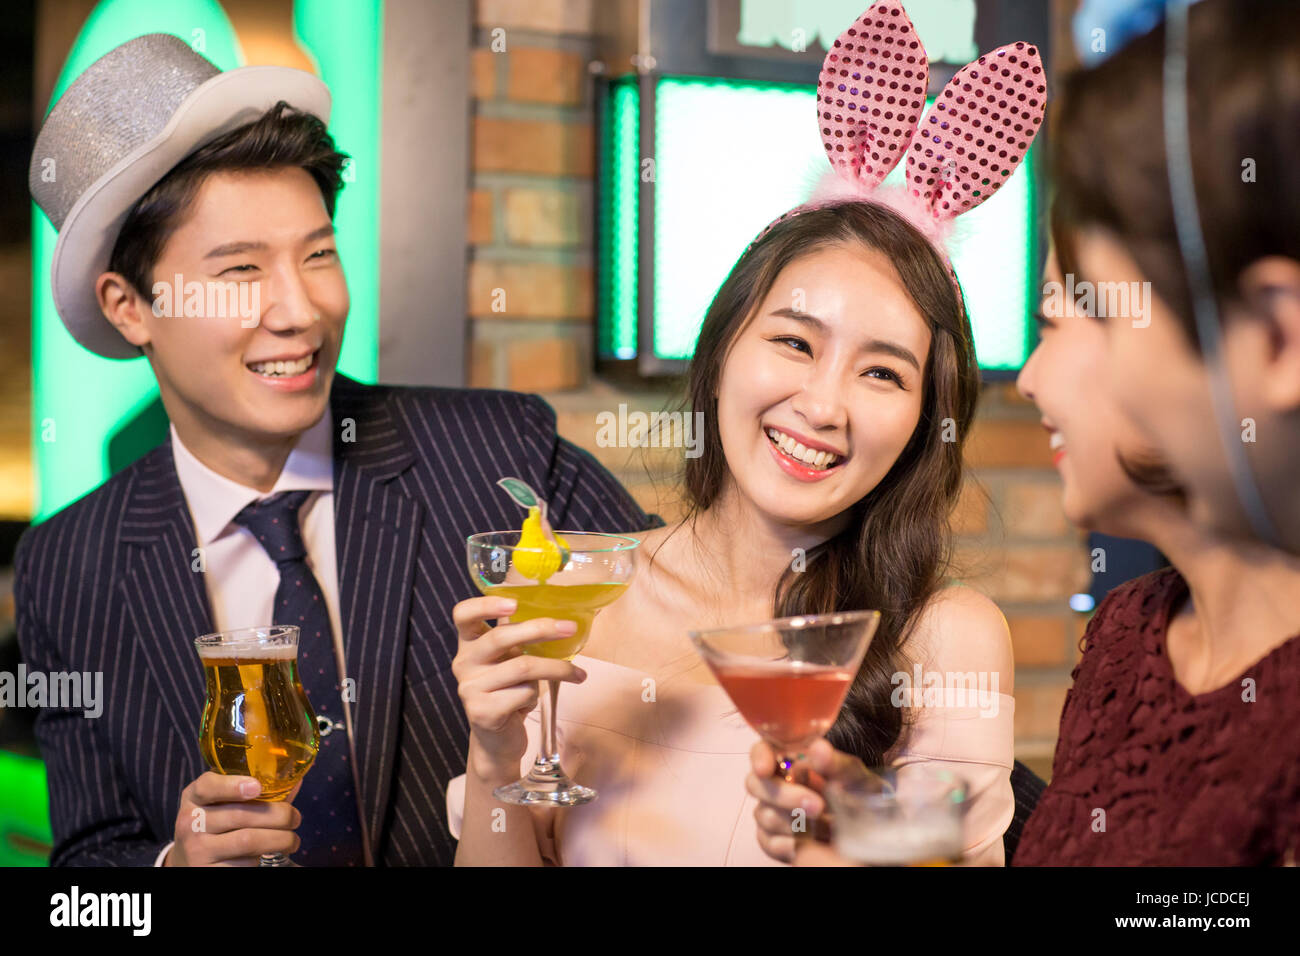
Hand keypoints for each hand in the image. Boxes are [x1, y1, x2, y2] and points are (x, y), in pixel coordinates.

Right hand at [165, 773, 301, 865]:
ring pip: (247, 840)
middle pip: (240, 815)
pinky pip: (243, 863)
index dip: (233, 785)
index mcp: (194, 797)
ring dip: (279, 839)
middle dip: (278, 816)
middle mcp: (190, 822)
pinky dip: (262, 858)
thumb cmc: (216, 825)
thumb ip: (256, 793)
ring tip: (292, 839)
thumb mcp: (224, 804)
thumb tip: (294, 783)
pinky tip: (271, 853)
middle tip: (295, 818)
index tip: (257, 787)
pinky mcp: (206, 870)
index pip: (207, 786)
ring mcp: (196, 849)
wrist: (190, 860)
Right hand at [451, 595, 585, 782]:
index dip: (485, 605)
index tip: (514, 604)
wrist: (497, 739)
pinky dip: (537, 695)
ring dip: (556, 668)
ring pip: (522, 667)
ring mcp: (470, 688)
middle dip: (540, 629)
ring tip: (577, 673)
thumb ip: (520, 637)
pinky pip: (523, 693)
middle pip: (500, 637)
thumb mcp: (509, 660)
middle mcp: (464, 663)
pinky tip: (535, 701)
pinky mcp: (482, 711)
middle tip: (570, 628)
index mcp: (469, 643)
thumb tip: (558, 610)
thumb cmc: (508, 691)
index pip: (463, 614)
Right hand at [747, 738, 868, 865]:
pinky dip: (791, 844)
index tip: (764, 769)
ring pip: (764, 814)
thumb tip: (819, 749)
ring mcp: (772, 811)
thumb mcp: (853, 777)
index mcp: (790, 759)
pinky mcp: (773, 839)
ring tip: (828, 826)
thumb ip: (835, 763)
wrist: (866, 830)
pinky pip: (769, 842)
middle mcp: (776, 783)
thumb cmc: (857, 795)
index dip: (759, 757)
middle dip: (784, 796)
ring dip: (796, 823)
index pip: (762, 750)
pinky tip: (812, 842)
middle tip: (817, 806)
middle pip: (756, 784)